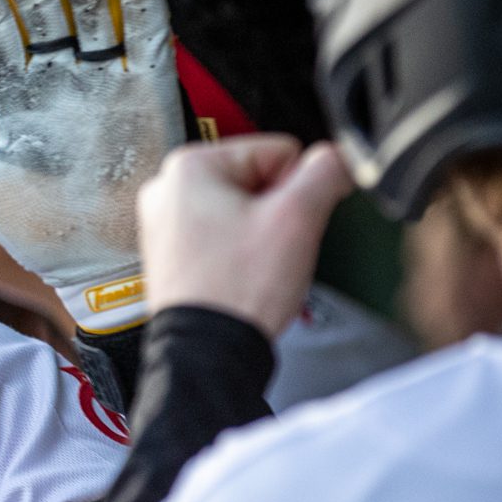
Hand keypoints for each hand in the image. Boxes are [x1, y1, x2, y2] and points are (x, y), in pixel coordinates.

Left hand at [139, 136, 353, 338]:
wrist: (208, 350)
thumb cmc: (237, 290)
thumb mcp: (298, 218)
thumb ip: (325, 172)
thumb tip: (337, 155)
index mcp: (189, 166)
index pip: (277, 151)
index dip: (298, 187)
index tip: (290, 220)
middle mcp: (167, 190)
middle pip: (257, 181)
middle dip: (276, 213)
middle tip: (270, 249)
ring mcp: (164, 223)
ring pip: (242, 211)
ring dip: (260, 234)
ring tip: (253, 266)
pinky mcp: (171, 253)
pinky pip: (223, 237)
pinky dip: (239, 253)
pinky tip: (240, 276)